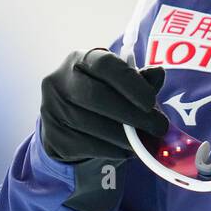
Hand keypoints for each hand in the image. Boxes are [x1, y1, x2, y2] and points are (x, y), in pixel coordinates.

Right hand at [39, 48, 168, 163]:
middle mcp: (60, 80)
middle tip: (158, 127)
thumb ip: (139, 80)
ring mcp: (52, 108)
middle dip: (131, 114)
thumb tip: (158, 75)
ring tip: (143, 142)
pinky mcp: (53, 135)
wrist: (67, 122)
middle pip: (95, 96)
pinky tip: (125, 150)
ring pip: (91, 124)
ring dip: (124, 137)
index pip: (105, 64)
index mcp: (80, 60)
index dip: (129, 82)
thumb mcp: (119, 83)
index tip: (150, 101)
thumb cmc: (101, 96)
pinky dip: (111, 150)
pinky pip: (86, 145)